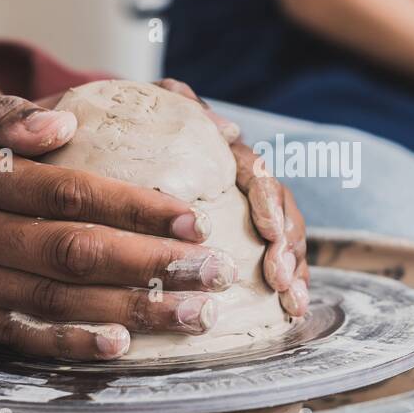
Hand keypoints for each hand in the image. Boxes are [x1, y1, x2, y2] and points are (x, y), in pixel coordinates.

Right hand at [0, 70, 240, 359]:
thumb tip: (64, 125)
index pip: (73, 195)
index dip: (139, 209)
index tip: (195, 217)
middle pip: (76, 255)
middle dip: (155, 266)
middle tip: (217, 274)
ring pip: (55, 301)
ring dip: (131, 310)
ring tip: (193, 316)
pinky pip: (14, 335)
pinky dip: (68, 342)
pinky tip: (119, 346)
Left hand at [156, 79, 309, 316]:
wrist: (119, 153)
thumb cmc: (134, 135)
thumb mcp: (147, 114)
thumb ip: (169, 101)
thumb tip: (196, 105)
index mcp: (225, 154)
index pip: (257, 174)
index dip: (267, 203)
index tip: (268, 231)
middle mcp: (243, 182)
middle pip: (280, 210)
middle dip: (286, 246)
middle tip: (279, 278)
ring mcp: (249, 212)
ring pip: (285, 237)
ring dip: (294, 268)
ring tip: (292, 302)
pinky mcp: (249, 242)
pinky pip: (279, 261)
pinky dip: (291, 283)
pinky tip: (293, 310)